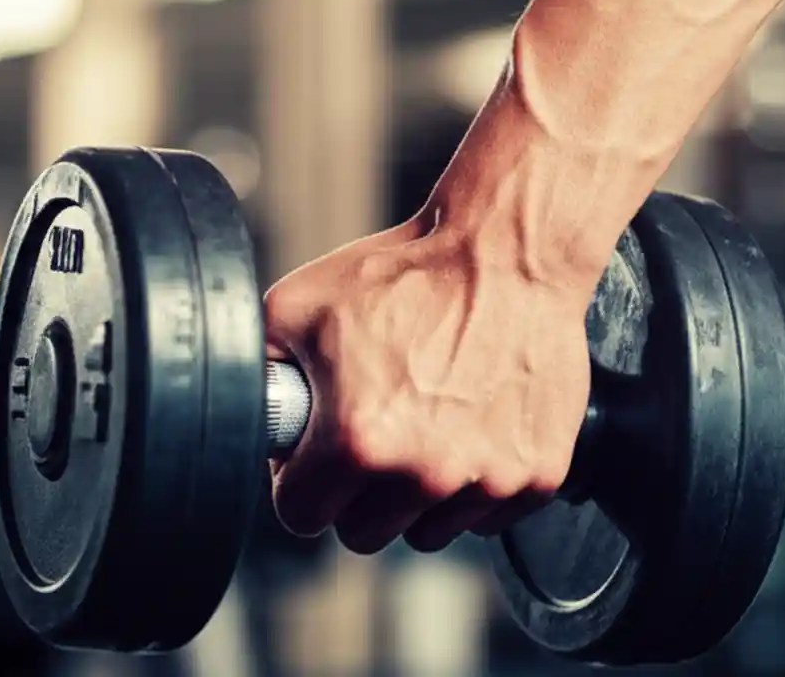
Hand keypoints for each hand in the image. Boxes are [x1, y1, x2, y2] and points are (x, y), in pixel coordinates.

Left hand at [263, 214, 594, 553]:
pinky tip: (474, 429)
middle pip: (363, 535)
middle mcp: (422, 471)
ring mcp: (485, 478)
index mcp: (357, 440)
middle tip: (375, 438)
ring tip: (428, 427)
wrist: (509, 250)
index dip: (302, 482)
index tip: (318, 458)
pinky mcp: (535, 476)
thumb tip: (249, 408)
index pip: (301, 516)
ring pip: (427, 533)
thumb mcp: (300, 305)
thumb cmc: (411, 271)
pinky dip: (477, 485)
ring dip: (418, 496)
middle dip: (358, 495)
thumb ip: (263, 369)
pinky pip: (488, 516)